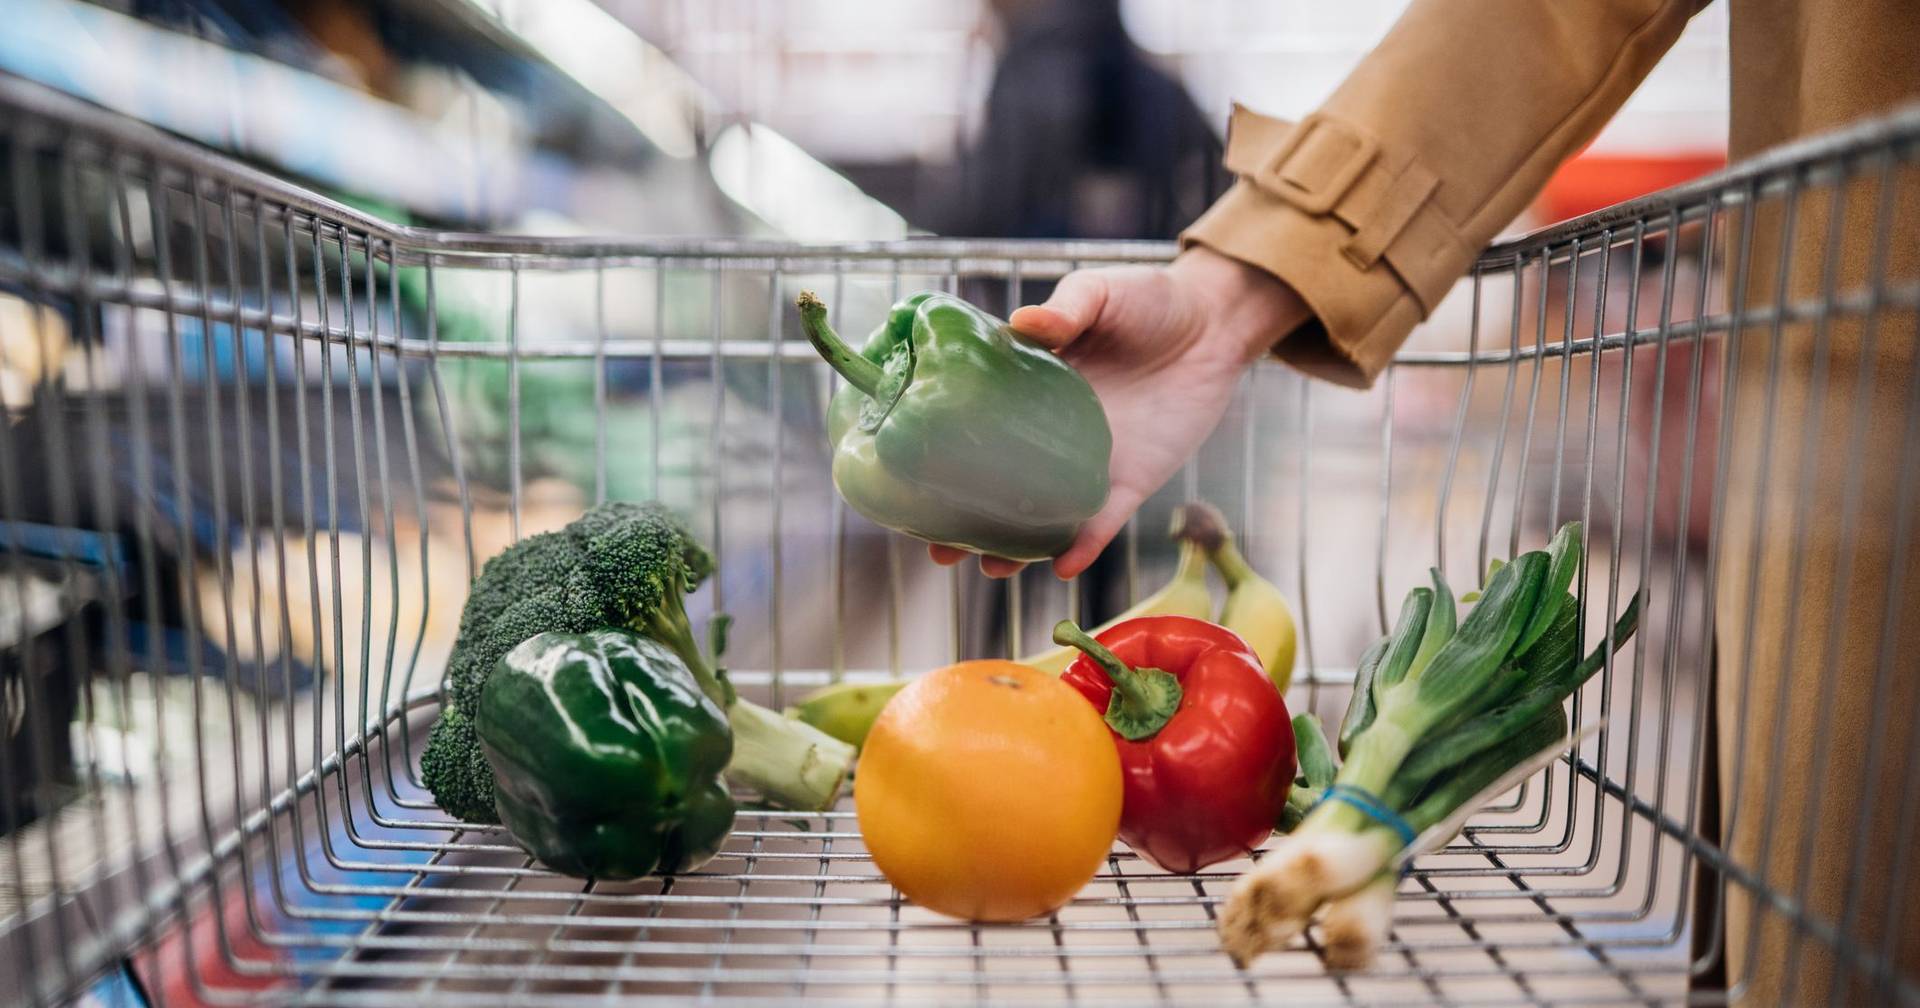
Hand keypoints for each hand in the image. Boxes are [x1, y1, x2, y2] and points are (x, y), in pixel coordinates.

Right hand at [931, 246, 1311, 579]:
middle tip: (938, 550)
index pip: (972, 428)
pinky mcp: (1130, 480)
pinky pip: (1103, 521)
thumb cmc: (1149, 300)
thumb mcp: (1100, 293)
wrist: (1213, 324)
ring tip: (989, 567)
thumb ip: (1066, 310)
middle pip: (997, 486)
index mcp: (1027, 388)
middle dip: (967, 523)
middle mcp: (1049, 434)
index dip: (940, 456)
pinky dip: (1084, 544)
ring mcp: (1087, 461)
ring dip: (1016, 548)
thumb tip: (1024, 322)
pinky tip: (1063, 565)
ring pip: (1042, 515)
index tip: (907, 480)